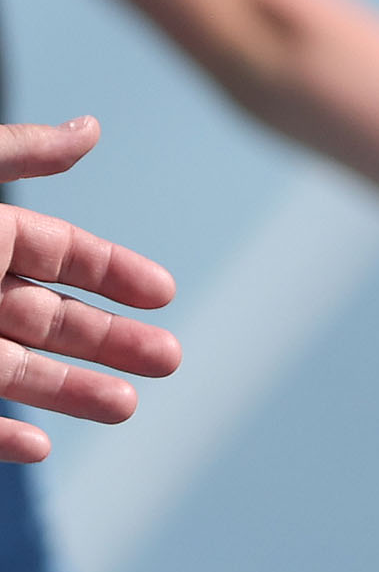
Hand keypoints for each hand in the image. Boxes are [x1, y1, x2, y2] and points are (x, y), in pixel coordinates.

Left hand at [0, 116, 178, 463]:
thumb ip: (21, 153)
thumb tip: (91, 128)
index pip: (61, 253)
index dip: (115, 272)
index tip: (166, 293)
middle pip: (47, 318)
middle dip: (111, 339)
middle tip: (170, 359)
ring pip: (13, 372)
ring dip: (71, 390)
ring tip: (127, 406)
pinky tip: (38, 444)